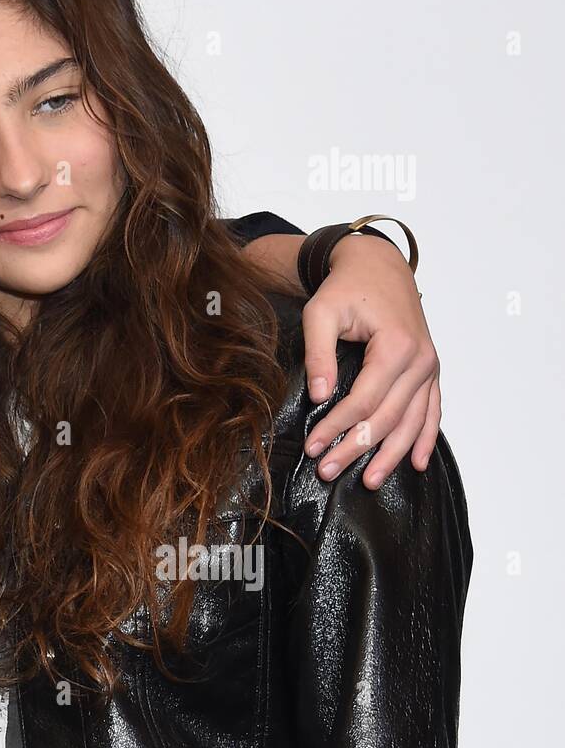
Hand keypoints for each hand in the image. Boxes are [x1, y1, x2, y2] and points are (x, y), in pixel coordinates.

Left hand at [301, 234, 440, 490]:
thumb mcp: (321, 313)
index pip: (364, 400)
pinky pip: (433, 411)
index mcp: (397, 346)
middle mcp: (421, 361)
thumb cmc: (347, 288)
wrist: (377, 266)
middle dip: (357, 448)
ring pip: (414, 422)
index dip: (337, 427)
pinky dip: (426, 438)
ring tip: (370, 481)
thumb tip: (319, 396)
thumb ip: (319, 354)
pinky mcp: (429, 371)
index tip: (313, 447)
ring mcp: (430, 368)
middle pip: (388, 417)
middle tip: (329, 470)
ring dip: (392, 454)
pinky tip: (418, 463)